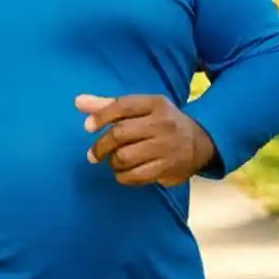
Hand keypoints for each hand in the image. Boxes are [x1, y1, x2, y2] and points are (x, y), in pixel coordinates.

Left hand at [75, 93, 215, 186]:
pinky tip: (123, 173)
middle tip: (93, 154)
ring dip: (112, 162)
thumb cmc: (163, 122)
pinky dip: (123, 177)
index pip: (122, 106)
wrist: (201, 142)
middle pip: (120, 133)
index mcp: (155, 104)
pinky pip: (135, 176)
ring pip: (125, 157)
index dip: (101, 116)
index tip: (88, 127)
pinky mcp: (167, 168)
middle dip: (101, 146)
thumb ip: (109, 105)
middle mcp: (162, 123)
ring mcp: (165, 147)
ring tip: (113, 162)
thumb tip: (78, 102)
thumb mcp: (142, 108)